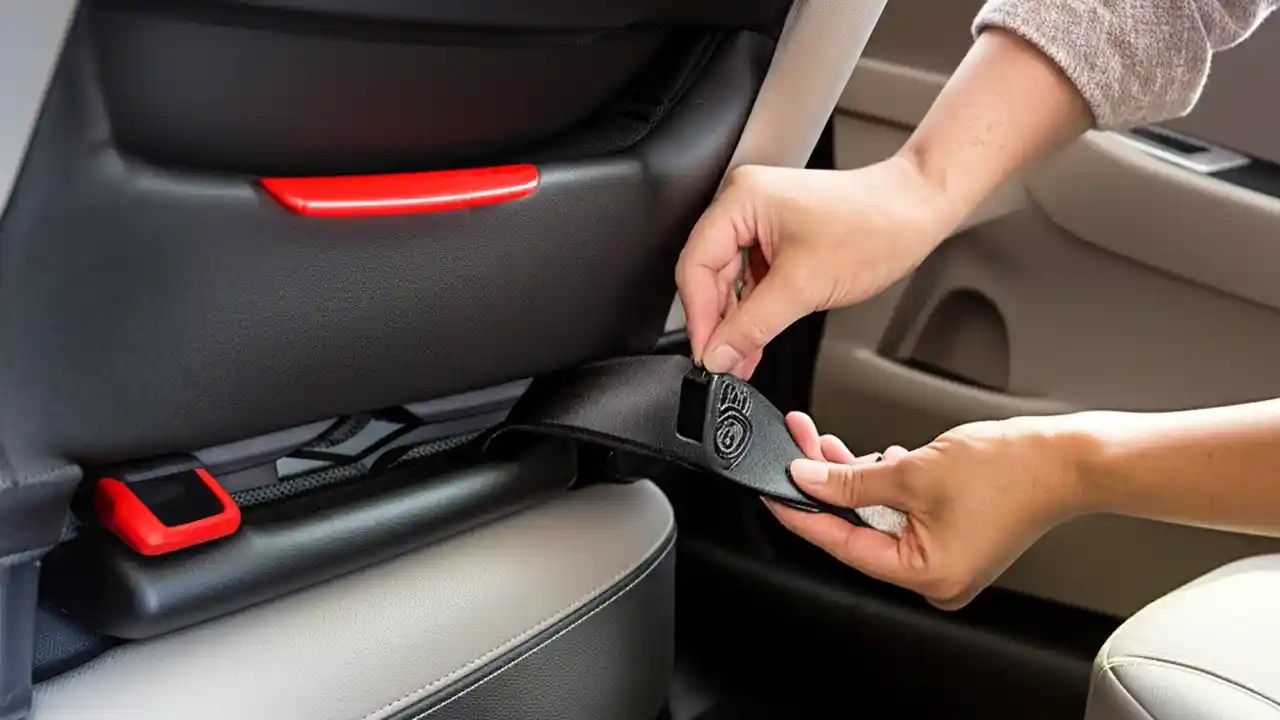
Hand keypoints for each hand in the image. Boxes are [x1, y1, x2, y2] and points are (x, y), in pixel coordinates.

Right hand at [675, 158, 954, 377]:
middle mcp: (744, 203)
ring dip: (736, 320)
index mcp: (741, 200)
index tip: (706, 352)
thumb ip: (752, 325)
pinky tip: (754, 339)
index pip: (695, 264)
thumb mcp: (803, 286)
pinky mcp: (778, 235)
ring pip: (730, 280)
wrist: (916, 213)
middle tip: (721, 360)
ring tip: (739, 358)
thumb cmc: (874, 227)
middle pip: (709, 272)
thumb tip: (718, 354)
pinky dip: (754, 310)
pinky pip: (752, 278)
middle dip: (717, 321)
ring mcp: (761, 219)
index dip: (698, 316)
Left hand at [768, 412, 1088, 609]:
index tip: (773, 490)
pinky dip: (884, 486)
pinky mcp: (953, 539)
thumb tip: (806, 480)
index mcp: (925, 576)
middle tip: (799, 448)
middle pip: (857, 530)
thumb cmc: (1010, 470)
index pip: (841, 545)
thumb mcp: (912, 471)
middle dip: (827, 486)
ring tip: (827, 444)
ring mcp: (945, 561)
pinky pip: (902, 515)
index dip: (801, 513)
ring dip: (853, 480)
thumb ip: (850, 480)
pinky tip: (874, 457)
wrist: (1066, 458)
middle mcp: (934, 579)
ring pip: (877, 518)